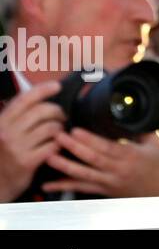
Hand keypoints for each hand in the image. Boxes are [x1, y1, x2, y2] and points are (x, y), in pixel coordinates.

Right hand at [0, 81, 65, 202]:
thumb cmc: (5, 153)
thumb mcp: (5, 131)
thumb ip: (19, 115)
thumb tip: (41, 93)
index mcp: (2, 122)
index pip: (24, 99)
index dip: (42, 90)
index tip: (56, 86)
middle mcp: (7, 133)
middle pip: (42, 111)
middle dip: (57, 112)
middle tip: (61, 117)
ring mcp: (16, 148)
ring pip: (51, 128)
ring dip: (60, 128)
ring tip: (58, 132)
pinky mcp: (27, 162)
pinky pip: (53, 145)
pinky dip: (59, 144)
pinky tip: (55, 146)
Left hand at [41, 127, 158, 197]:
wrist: (154, 192)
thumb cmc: (153, 166)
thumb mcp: (154, 144)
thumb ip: (142, 129)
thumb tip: (131, 113)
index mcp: (131, 155)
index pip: (107, 147)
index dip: (90, 139)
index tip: (76, 130)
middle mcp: (117, 169)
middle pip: (92, 158)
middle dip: (73, 147)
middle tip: (58, 136)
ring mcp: (108, 181)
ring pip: (83, 174)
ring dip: (65, 165)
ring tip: (50, 156)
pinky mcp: (101, 189)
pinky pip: (80, 188)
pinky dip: (63, 186)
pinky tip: (49, 184)